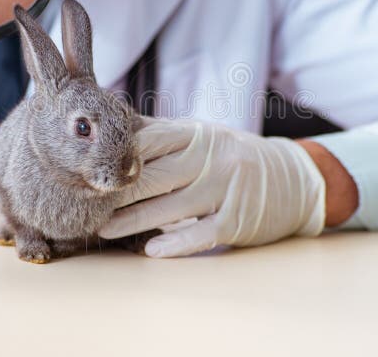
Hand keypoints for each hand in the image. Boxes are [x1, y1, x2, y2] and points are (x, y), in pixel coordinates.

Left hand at [99, 118, 326, 256]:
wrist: (293, 179)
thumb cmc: (231, 157)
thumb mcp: (201, 137)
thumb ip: (160, 134)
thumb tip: (109, 126)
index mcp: (197, 133)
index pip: (148, 140)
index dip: (115, 155)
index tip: (85, 169)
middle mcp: (212, 156)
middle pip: (154, 175)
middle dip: (117, 192)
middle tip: (85, 203)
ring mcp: (227, 187)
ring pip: (172, 207)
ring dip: (133, 221)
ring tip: (103, 229)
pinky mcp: (238, 219)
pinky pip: (202, 233)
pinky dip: (175, 244)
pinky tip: (151, 251)